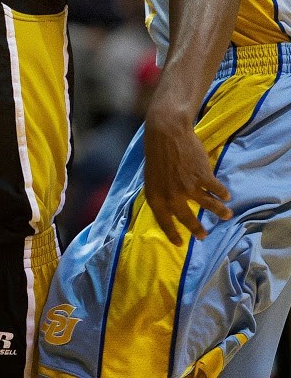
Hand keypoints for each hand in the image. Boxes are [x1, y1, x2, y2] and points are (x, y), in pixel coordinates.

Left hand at [143, 114, 231, 245]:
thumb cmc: (156, 154)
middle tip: (203, 236)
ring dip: (219, 212)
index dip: (171, 233)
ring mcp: (189, 187)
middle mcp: (172, 196)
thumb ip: (160, 192)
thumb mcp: (151, 177)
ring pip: (208, 205)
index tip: (179, 243)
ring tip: (227, 216)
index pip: (163, 221)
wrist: (167, 134)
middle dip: (197, 229)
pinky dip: (223, 194)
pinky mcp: (203, 177)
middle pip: (187, 218)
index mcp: (155, 196)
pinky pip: (217, 190)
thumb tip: (169, 206)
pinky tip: (226, 196)